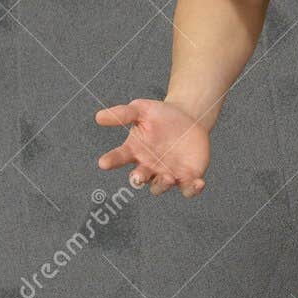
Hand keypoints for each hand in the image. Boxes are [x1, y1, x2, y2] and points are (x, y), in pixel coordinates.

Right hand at [94, 99, 210, 196]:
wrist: (189, 118)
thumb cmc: (160, 114)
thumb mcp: (142, 109)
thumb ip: (123, 113)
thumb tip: (98, 116)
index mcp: (134, 151)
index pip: (118, 157)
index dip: (111, 161)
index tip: (103, 163)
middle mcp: (148, 166)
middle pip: (139, 178)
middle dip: (138, 179)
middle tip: (138, 176)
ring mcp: (167, 173)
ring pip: (160, 186)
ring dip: (163, 184)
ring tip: (168, 177)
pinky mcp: (187, 177)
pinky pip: (188, 188)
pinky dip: (192, 189)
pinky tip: (198, 183)